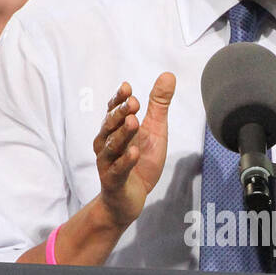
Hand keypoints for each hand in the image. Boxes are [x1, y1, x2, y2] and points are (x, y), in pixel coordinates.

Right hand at [93, 75, 175, 232]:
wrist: (129, 199)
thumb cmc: (139, 162)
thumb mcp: (154, 130)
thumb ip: (158, 105)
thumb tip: (168, 75)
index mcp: (115, 129)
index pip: (114, 110)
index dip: (118, 99)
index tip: (127, 87)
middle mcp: (107, 144)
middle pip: (110, 125)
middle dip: (120, 113)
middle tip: (133, 103)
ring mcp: (108, 163)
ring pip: (112, 146)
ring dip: (122, 134)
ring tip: (134, 122)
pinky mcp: (114, 181)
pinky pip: (118, 170)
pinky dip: (125, 161)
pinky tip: (134, 152)